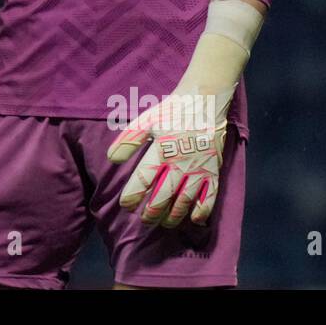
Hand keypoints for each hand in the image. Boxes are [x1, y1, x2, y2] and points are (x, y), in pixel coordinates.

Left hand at [106, 94, 226, 227]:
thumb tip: (111, 159)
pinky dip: (201, 210)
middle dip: (151, 212)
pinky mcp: (214, 171)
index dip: (133, 195)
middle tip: (143, 220)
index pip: (144, 180)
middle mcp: (180, 164)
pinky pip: (209, 197)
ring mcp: (198, 169)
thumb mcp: (147, 120)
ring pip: (184, 200)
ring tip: (163, 223)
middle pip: (163, 196)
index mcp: (162, 151)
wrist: (205, 101)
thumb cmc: (172, 111)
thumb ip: (128, 140)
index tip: (126, 205)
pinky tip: (193, 219)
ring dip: (173, 215)